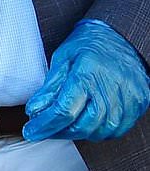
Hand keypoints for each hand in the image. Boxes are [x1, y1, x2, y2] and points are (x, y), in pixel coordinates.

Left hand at [24, 19, 149, 141]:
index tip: (31, 132)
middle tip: (46, 128)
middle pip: (82, 125)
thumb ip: (49, 87)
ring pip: (101, 131)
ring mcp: (129, 97)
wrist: (122, 36)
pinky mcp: (139, 102)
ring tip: (65, 125)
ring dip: (79, 133)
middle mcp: (111, 88)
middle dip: (59, 132)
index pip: (63, 111)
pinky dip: (100, 131)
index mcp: (87, 75)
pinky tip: (88, 123)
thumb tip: (35, 111)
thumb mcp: (61, 59)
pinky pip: (118, 128)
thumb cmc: (88, 45)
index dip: (44, 126)